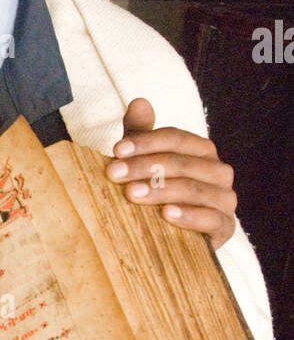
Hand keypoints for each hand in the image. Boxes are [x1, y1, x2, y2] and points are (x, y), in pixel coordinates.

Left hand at [106, 99, 236, 249]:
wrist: (173, 238)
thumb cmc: (156, 192)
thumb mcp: (145, 162)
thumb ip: (141, 134)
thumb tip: (139, 101)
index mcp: (202, 150)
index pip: (176, 139)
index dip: (146, 142)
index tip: (115, 150)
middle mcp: (218, 171)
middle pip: (182, 162)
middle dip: (145, 167)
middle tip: (114, 174)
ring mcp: (225, 199)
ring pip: (194, 189)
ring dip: (161, 190)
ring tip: (131, 194)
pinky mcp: (225, 227)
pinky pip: (212, 219)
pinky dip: (189, 216)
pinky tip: (166, 214)